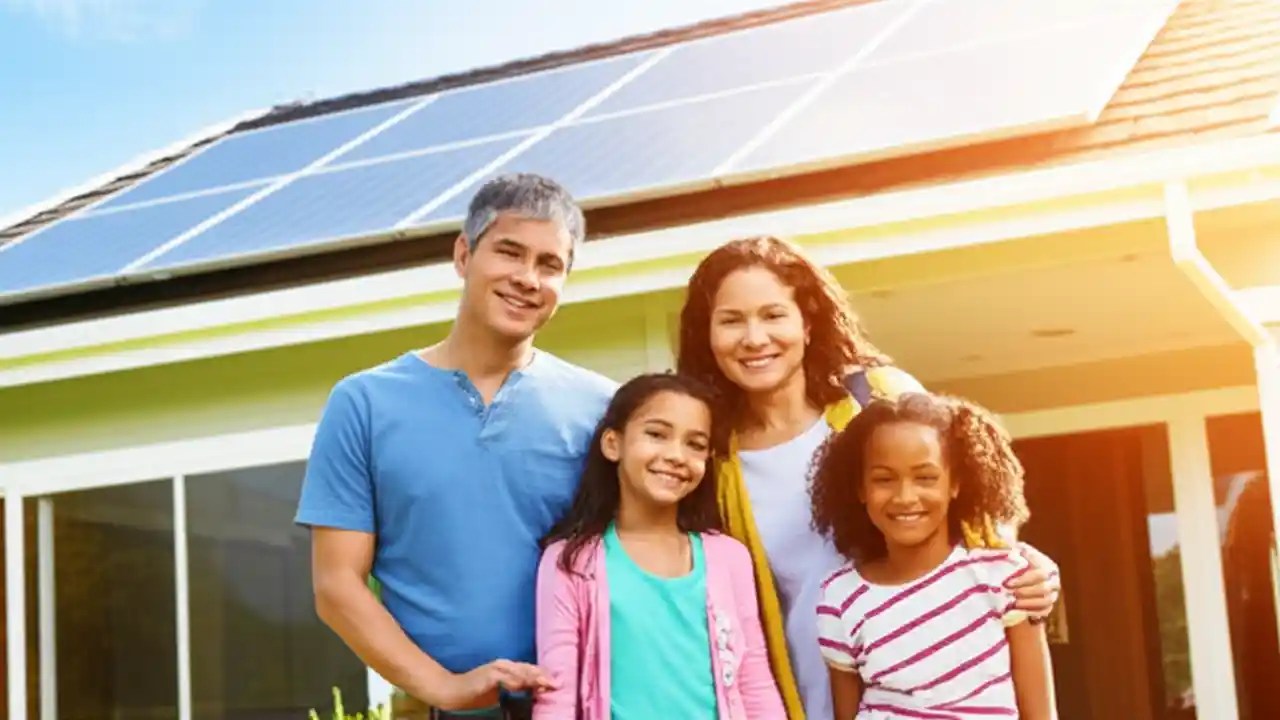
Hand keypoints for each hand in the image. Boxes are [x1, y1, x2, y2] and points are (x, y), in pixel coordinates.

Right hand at [436, 659, 556, 709]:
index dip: (544, 675)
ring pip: (518, 671)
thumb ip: (518, 687)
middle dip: (543, 675)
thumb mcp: (501, 690)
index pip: (530, 670)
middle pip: (527, 669)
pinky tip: (523, 685)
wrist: (453, 692)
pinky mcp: (487, 675)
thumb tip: (538, 690)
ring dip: (532, 677)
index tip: (558, 683)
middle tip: (557, 683)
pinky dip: (514, 681)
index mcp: (508, 667)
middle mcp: (503, 665)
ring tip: (545, 682)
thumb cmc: (477, 692)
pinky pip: (503, 677)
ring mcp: (495, 668)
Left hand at [1005, 544, 1060, 617]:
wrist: (1018, 572)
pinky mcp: (1048, 606)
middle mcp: (1053, 580)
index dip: (1025, 579)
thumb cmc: (1015, 559)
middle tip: (1009, 593)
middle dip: (1025, 592)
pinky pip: (1044, 611)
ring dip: (1027, 603)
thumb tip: (1005, 551)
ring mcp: (1053, 594)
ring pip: (1045, 602)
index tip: (1008, 583)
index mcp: (1048, 565)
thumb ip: (1011, 551)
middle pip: (1044, 589)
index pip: (1041, 573)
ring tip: (1012, 603)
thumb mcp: (1013, 551)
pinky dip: (1031, 612)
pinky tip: (1017, 610)